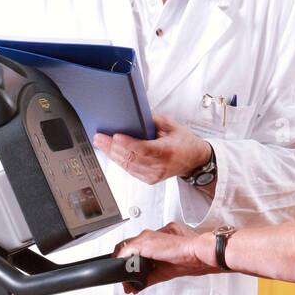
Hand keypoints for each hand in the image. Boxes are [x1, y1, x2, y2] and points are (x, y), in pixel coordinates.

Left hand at [94, 114, 210, 184]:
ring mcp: (154, 175)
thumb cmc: (184, 142)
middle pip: (132, 158)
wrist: (194, 161)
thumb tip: (136, 115)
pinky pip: (130, 171)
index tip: (116, 136)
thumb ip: (155, 120)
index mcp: (168, 150)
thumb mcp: (172, 126)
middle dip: (112, 148)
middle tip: (100, 138)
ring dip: (112, 155)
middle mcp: (160, 165)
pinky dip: (119, 161)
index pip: (144, 149)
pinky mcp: (150, 179)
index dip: (128, 144)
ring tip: (101, 144)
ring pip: (128, 166)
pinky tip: (111, 153)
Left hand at [113, 221, 214, 292]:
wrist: (199, 254)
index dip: (129, 261)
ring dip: (122, 265)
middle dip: (123, 264)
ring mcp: (147, 237)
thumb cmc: (189, 259)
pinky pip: (126, 250)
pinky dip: (123, 263)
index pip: (135, 247)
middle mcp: (150, 235)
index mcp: (156, 239)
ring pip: (125, 248)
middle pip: (127, 247)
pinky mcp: (145, 241)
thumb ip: (148, 277)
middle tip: (126, 281)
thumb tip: (136, 287)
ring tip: (126, 281)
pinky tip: (126, 274)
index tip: (129, 274)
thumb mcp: (163, 272)